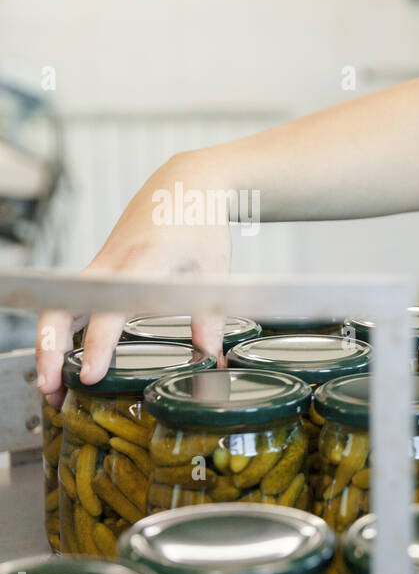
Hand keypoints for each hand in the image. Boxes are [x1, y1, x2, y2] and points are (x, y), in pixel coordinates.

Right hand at [35, 153, 232, 407]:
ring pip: (57, 310)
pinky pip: (69, 304)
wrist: (185, 184)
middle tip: (52, 389)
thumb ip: (209, 318)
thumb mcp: (213, 271)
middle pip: (61, 311)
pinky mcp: (97, 272)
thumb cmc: (200, 222)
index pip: (109, 312)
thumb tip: (212, 359)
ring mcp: (98, 268)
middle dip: (50, 352)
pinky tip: (66, 361)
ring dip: (49, 348)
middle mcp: (109, 266)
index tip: (90, 376)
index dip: (98, 347)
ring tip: (54, 385)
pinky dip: (61, 333)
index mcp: (140, 263)